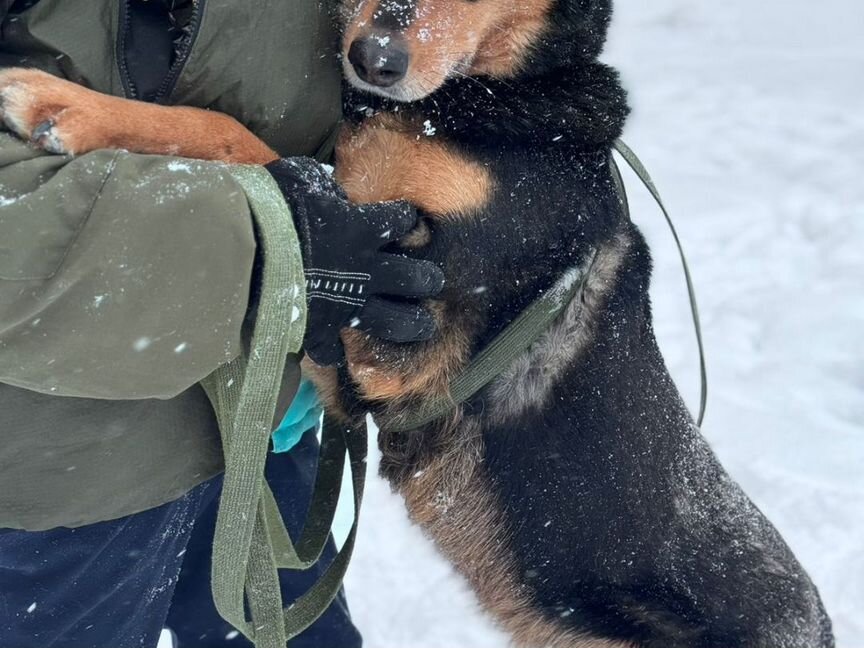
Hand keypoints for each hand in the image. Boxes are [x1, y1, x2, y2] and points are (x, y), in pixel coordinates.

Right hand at [266, 157, 444, 365]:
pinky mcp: (320, 330)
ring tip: (424, 326)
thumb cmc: (272, 207)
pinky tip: (337, 352)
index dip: (405, 220)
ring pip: (392, 321)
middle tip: (434, 282)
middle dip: (427, 279)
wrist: (245, 253)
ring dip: (410, 323)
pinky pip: (332, 348)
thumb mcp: (301, 179)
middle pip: (411, 278)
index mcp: (360, 229)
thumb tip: (333, 193)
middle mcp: (363, 270)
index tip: (407, 221)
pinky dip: (333, 350)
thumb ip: (325, 186)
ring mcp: (345, 304)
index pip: (399, 221)